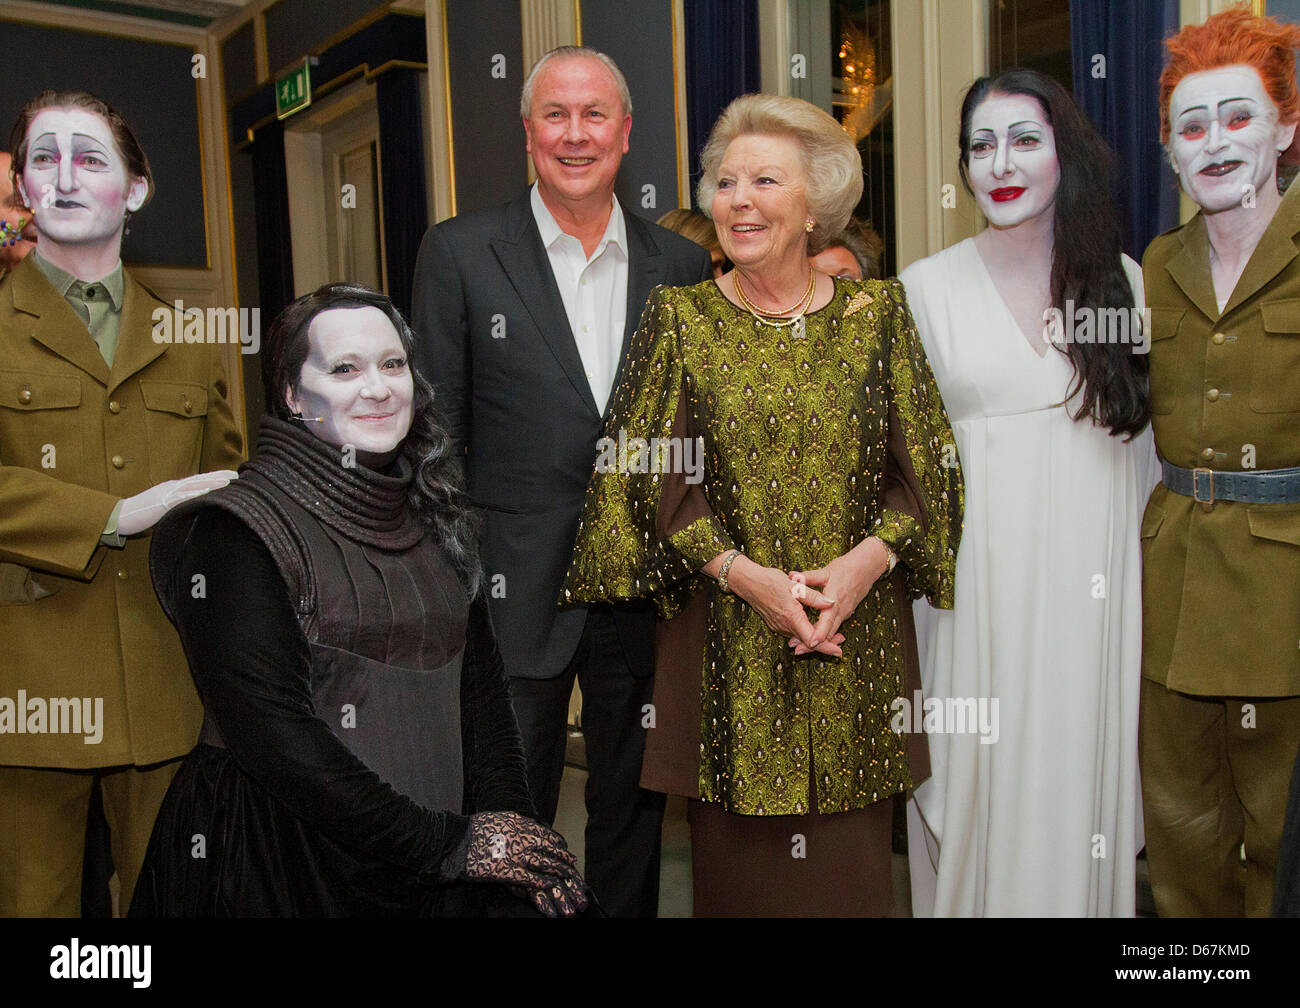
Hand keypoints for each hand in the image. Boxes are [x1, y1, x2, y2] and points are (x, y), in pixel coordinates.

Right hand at [117, 470, 238, 535]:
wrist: (121, 516)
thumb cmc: (142, 514)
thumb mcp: (165, 507)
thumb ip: (179, 504)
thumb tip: (195, 507)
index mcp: (173, 488)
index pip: (198, 480)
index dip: (215, 476)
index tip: (232, 475)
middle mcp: (172, 487)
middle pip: (198, 479)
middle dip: (218, 476)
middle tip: (236, 475)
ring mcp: (166, 493)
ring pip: (192, 485)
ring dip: (210, 483)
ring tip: (227, 482)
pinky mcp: (161, 503)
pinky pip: (179, 498)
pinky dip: (193, 494)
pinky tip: (205, 493)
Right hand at [462, 811, 588, 916]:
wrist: (457, 842)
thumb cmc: (474, 829)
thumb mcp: (498, 817)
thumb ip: (515, 821)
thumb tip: (527, 822)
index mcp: (518, 823)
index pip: (544, 833)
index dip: (556, 841)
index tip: (562, 846)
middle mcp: (521, 838)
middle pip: (549, 847)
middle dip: (562, 856)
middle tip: (572, 861)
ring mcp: (516, 855)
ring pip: (544, 863)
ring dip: (558, 869)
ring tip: (568, 875)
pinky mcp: (508, 872)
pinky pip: (531, 878)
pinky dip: (543, 881)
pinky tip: (551, 884)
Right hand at [726, 555, 832, 653]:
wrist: (748, 583)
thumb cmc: (770, 581)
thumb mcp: (795, 585)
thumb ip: (814, 597)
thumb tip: (832, 603)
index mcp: (791, 617)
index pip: (811, 639)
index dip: (826, 646)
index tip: (838, 651)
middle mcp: (784, 626)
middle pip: (808, 642)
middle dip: (825, 644)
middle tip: (841, 643)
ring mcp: (779, 627)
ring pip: (801, 639)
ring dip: (816, 639)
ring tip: (834, 637)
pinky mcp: (776, 625)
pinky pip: (794, 633)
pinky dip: (806, 634)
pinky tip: (814, 628)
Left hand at [787, 538, 891, 652]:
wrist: (866, 569)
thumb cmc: (845, 569)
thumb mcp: (826, 571)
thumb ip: (808, 576)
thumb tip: (792, 576)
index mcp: (835, 600)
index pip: (827, 621)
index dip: (819, 633)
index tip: (810, 643)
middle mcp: (841, 611)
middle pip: (828, 633)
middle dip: (814, 644)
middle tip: (797, 650)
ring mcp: (844, 614)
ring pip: (831, 633)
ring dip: (818, 641)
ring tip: (801, 648)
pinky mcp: (845, 614)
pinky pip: (834, 628)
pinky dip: (824, 635)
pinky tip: (813, 639)